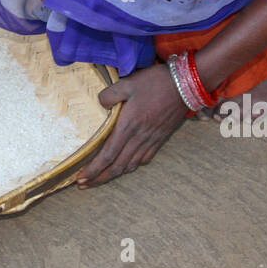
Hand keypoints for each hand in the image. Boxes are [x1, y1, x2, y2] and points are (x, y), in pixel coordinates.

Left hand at [76, 63, 188, 186]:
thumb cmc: (156, 83)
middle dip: (98, 178)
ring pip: (129, 165)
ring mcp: (150, 141)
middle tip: (83, 184)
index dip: (93, 169)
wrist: (186, 86)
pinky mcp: (159, 139)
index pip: (107, 154)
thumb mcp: (128, 83)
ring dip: (113, 174)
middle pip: (116, 166)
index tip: (81, 178)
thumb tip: (100, 103)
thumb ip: (109, 94)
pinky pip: (143, 159)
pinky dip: (130, 167)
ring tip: (99, 178)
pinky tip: (124, 166)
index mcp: (128, 126)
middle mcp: (138, 138)